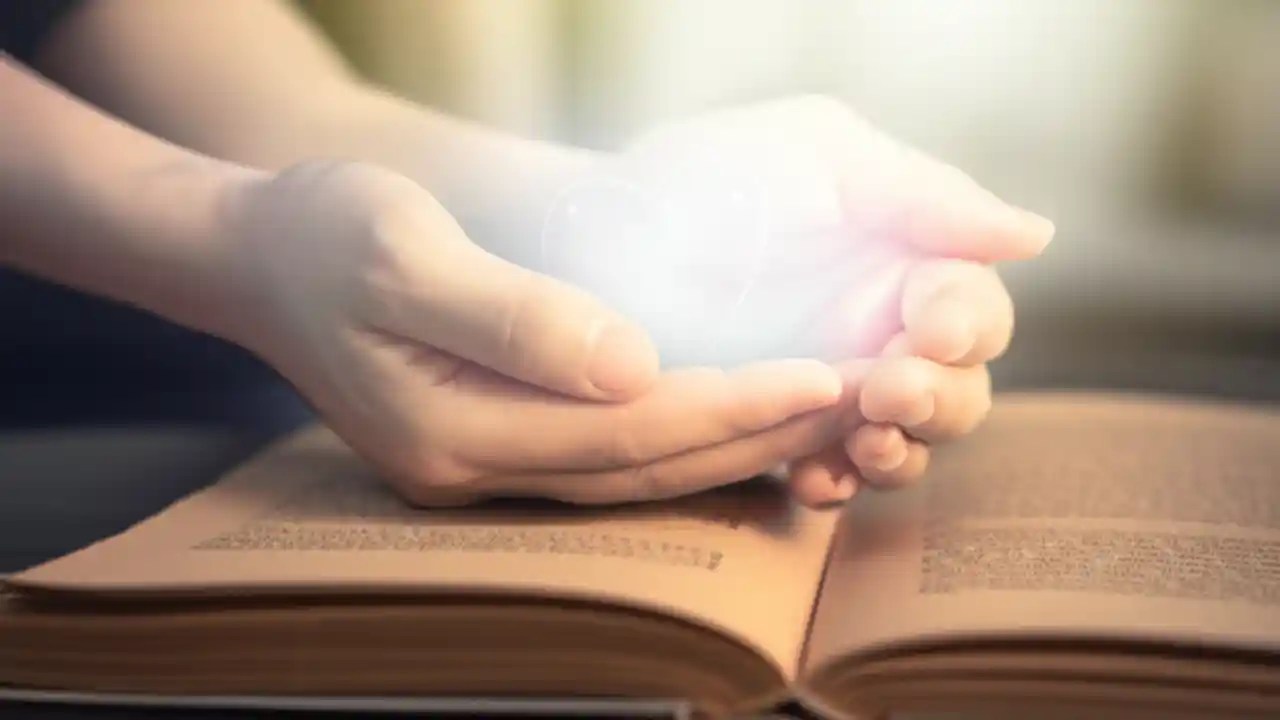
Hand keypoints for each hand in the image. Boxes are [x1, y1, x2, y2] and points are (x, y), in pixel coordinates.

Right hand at [224, 160, 853, 504]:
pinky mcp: (496, 438)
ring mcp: (484, 464)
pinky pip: (611, 456)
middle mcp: (474, 469)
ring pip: (634, 473)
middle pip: (643, 469)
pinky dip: (686, 436)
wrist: (258, 254)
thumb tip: (633, 364)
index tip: (821, 375)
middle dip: (755, 436)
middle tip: (858, 400)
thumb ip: (514, 316)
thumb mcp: (402, 254)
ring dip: (733, 444)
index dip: (728, 407)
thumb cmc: (324, 235)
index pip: (623, 434)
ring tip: (824, 409)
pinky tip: (744, 413)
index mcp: (449, 433)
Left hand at [598, 97, 1050, 502]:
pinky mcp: (778, 434)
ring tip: (864, 443)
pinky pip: (825, 476)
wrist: (605, 225)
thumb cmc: (715, 171)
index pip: (973, 309)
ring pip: (904, 445)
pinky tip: (812, 479)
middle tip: (890, 388)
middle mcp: (883, 335)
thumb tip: (1037, 236)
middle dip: (938, 398)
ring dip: (898, 453)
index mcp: (908, 264)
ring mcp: (833, 391)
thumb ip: (922, 196)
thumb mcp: (818, 154)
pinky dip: (832, 484)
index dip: (969, 324)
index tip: (936, 329)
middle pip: (957, 391)